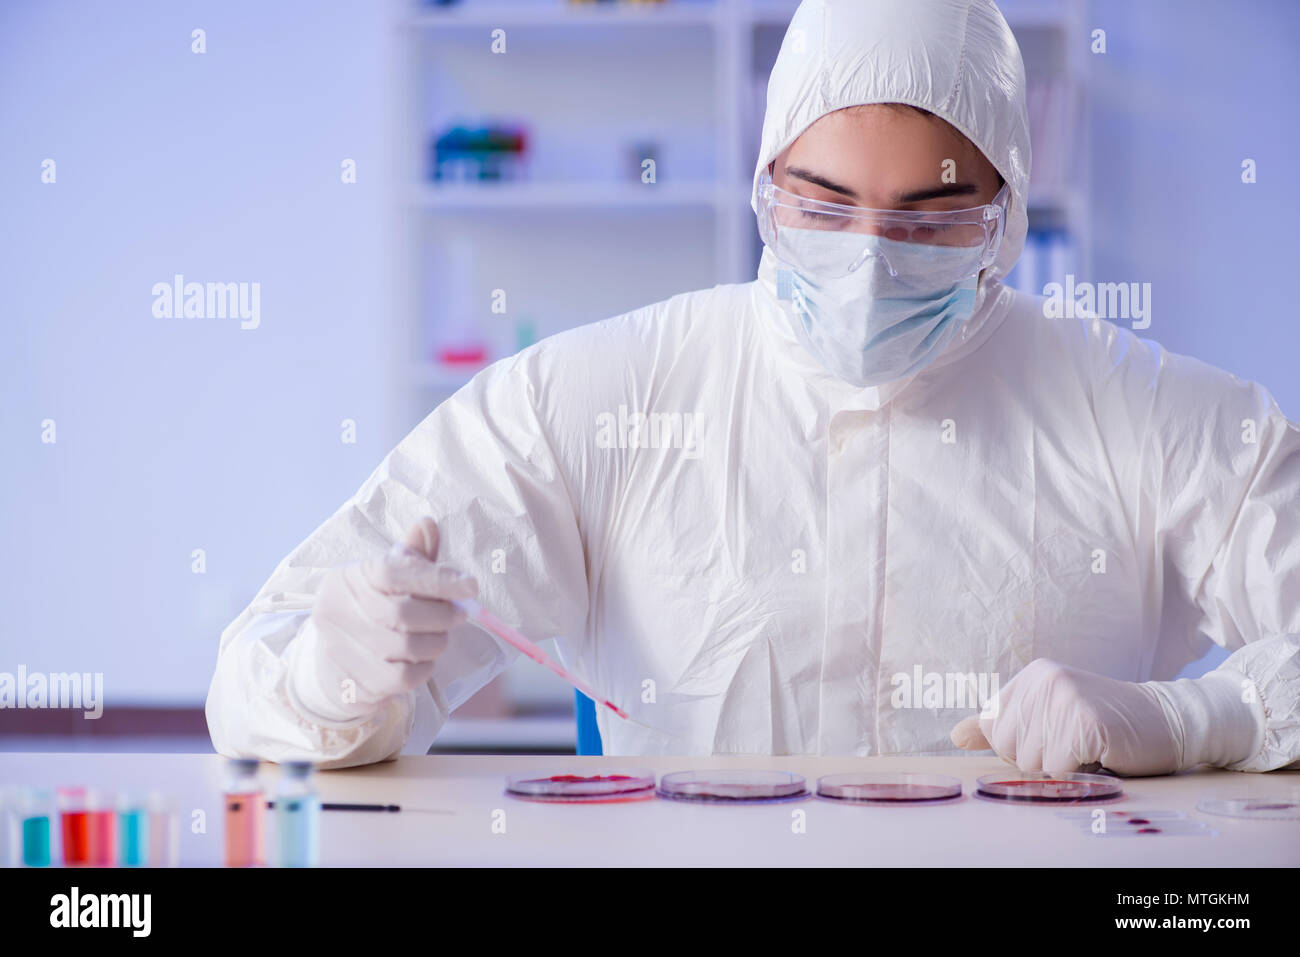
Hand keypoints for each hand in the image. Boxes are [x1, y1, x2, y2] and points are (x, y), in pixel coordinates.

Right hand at [289, 517, 477, 721]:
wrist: (331, 666)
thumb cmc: (370, 610)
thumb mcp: (386, 578)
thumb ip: (412, 556)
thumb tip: (428, 525)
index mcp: (348, 576)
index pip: (393, 572)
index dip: (435, 579)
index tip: (470, 586)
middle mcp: (337, 610)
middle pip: (402, 613)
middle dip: (442, 614)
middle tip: (460, 614)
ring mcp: (341, 648)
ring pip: (407, 647)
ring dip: (436, 642)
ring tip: (439, 635)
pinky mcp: (355, 681)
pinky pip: (405, 677)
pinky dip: (424, 668)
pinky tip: (423, 659)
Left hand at [950, 658, 1180, 775]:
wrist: (1165, 720)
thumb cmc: (1104, 723)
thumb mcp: (1047, 715)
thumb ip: (1002, 723)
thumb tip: (955, 736)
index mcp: (1031, 676)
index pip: (993, 728)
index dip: (1020, 745)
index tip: (1053, 735)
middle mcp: (1043, 681)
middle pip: (1009, 748)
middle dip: (1039, 758)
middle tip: (1073, 743)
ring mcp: (1064, 699)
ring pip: (1032, 763)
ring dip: (1061, 767)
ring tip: (1087, 747)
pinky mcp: (1085, 722)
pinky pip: (1058, 770)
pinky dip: (1078, 773)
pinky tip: (1099, 753)